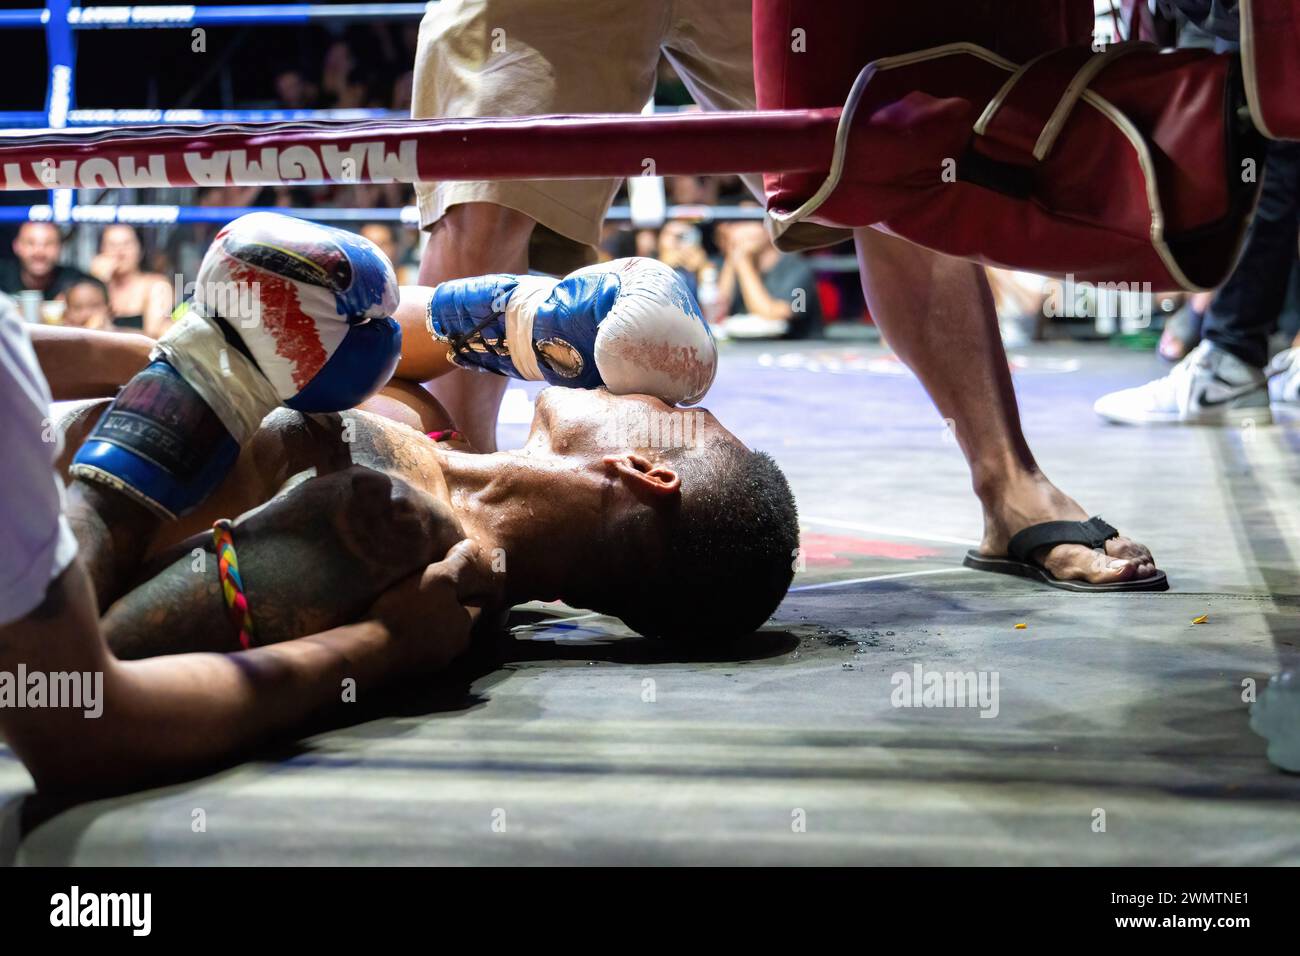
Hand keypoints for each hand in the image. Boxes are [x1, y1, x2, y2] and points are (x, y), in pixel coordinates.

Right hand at [368, 538, 500, 672]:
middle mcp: (454, 649)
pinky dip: (413, 636)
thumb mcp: (437, 578)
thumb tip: (473, 546)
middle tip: (435, 593)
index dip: (469, 591)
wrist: (372, 649)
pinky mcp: (408, 669)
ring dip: (430, 625)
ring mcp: (431, 662)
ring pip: (437, 637)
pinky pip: (417, 647)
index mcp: (465, 627)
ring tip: (415, 608)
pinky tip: (400, 625)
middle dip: (449, 610)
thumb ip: (458, 563)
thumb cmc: (409, 611)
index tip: (461, 581)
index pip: (476, 606)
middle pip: (456, 624)